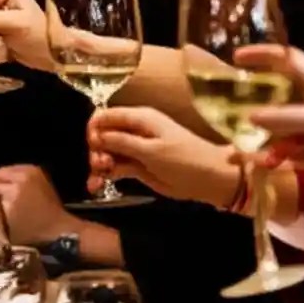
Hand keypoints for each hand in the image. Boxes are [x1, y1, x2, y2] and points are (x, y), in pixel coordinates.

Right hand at [0, 165, 80, 244]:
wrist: (59, 229)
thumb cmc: (31, 236)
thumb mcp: (3, 234)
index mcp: (11, 194)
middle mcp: (20, 180)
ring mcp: (29, 173)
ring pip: (2, 172)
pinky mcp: (35, 171)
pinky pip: (14, 169)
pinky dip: (8, 177)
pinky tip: (9, 188)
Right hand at [87, 107, 237, 206]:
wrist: (209, 179)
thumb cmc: (183, 159)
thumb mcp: (151, 150)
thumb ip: (122, 142)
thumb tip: (97, 135)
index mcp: (139, 119)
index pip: (105, 116)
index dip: (94, 129)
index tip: (94, 146)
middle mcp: (134, 131)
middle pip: (103, 135)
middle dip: (96, 150)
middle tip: (100, 166)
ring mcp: (135, 149)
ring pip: (107, 153)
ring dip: (98, 165)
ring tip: (96, 182)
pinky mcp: (138, 166)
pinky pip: (115, 167)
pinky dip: (105, 175)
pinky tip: (96, 186)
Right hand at [238, 45, 303, 188]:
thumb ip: (282, 118)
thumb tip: (247, 116)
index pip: (286, 59)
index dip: (262, 55)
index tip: (236, 57)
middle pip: (278, 97)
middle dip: (254, 104)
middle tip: (227, 111)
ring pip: (282, 129)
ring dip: (264, 139)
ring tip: (241, 151)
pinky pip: (292, 152)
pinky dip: (278, 158)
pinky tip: (263, 165)